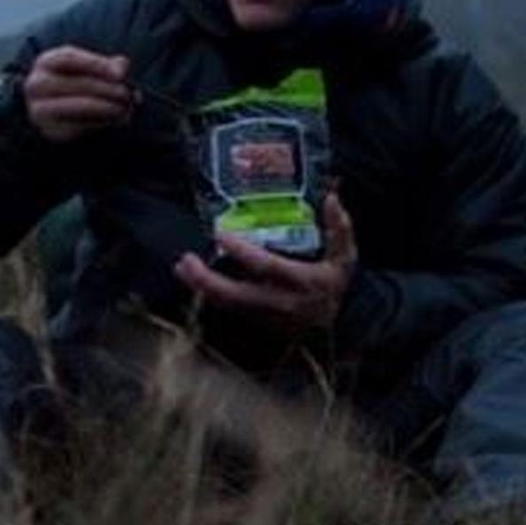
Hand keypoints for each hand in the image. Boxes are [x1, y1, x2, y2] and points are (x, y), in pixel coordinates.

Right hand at [22, 45, 135, 142]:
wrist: (55, 111)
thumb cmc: (76, 83)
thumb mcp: (89, 69)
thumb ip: (107, 65)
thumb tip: (122, 66)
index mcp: (45, 62)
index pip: (69, 58)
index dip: (96, 64)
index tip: (120, 74)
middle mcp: (36, 84)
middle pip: (75, 83)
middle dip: (105, 89)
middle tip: (126, 94)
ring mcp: (39, 109)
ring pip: (76, 106)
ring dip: (105, 107)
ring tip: (124, 108)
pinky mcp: (50, 131)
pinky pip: (79, 127)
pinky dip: (101, 123)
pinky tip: (115, 120)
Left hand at [173, 190, 357, 331]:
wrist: (335, 327)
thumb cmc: (334, 284)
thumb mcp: (345, 257)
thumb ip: (340, 228)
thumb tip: (332, 197)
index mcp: (300, 281)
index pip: (266, 266)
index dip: (242, 251)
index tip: (220, 234)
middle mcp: (278, 302)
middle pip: (236, 294)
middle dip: (207, 279)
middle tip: (186, 259)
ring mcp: (265, 315)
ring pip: (227, 304)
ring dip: (200, 286)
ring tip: (180, 266)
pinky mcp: (255, 320)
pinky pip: (227, 308)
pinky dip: (207, 294)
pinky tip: (191, 278)